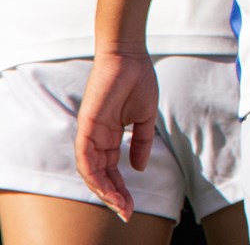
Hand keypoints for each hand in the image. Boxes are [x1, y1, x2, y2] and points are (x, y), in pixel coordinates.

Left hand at [74, 47, 158, 221]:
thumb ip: (141, 142)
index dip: (121, 189)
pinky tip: (107, 186)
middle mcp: (96, 138)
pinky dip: (94, 174)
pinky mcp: (86, 125)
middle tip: (127, 211)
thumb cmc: (138, 81)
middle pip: (100, 175)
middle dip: (114, 196)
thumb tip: (139, 167)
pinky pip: (85, 156)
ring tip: (120, 204)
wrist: (130, 57)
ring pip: (91, 171)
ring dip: (105, 190)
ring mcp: (90, 132)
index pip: (111, 170)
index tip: (132, 205)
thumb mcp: (145, 117)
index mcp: (109, 136)